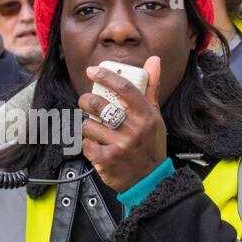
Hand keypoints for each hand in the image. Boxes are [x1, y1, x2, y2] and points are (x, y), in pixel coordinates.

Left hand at [78, 58, 166, 192]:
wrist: (150, 180)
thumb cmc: (150, 145)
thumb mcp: (155, 116)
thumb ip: (151, 88)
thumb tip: (154, 60)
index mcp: (146, 115)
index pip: (124, 88)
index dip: (106, 76)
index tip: (92, 71)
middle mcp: (134, 129)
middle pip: (99, 104)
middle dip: (86, 101)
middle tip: (86, 103)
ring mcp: (120, 145)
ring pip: (88, 125)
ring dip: (88, 126)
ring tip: (96, 131)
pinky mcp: (107, 159)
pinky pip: (86, 143)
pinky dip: (88, 144)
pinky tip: (97, 146)